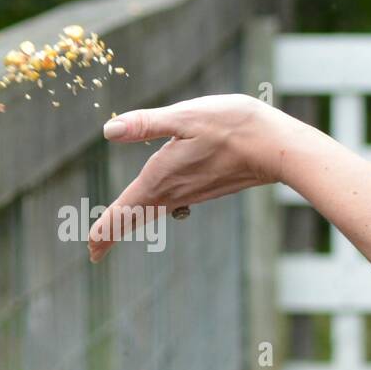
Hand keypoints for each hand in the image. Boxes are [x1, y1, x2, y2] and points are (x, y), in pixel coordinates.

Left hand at [87, 94, 286, 261]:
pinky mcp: (206, 187)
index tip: (91, 248)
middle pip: (136, 218)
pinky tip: (154, 204)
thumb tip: (109, 129)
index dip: (105, 229)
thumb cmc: (233, 126)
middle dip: (112, 234)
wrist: (279, 147)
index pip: (125, 210)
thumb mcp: (185, 116)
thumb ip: (146, 124)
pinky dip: (151, 210)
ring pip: (152, 212)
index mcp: (161, 177)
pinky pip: (169, 204)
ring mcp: (191, 192)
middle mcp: (174, 191)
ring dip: (131, 222)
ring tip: (114, 230)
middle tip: (93, 253)